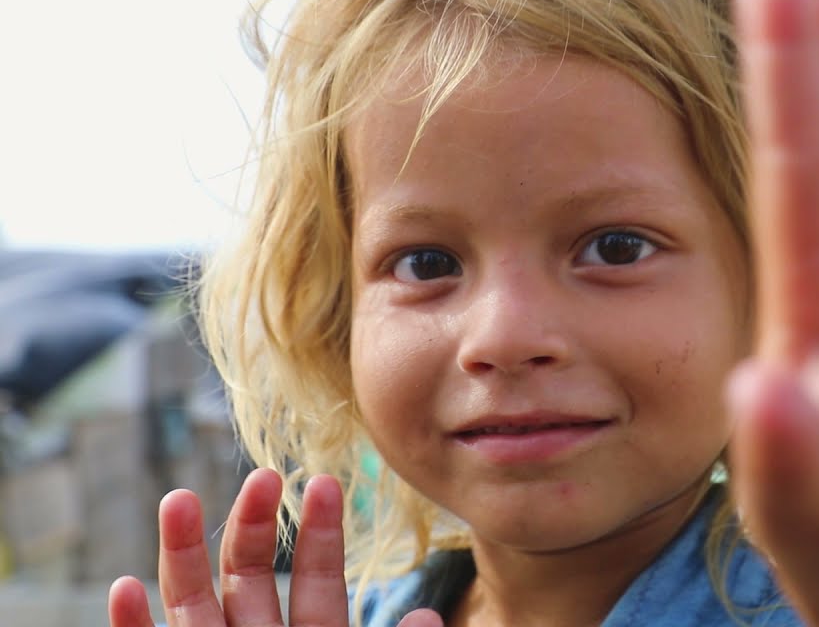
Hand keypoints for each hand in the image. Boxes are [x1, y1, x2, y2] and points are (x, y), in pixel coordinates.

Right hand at [107, 468, 442, 626]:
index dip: (321, 537)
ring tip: (179, 498)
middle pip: (252, 583)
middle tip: (262, 475)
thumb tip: (426, 621)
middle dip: (253, 529)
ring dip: (182, 558)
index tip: (326, 484)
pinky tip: (123, 589)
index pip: (320, 586)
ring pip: (195, 610)